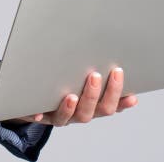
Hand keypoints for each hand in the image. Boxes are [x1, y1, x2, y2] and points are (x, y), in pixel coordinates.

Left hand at [3, 67, 137, 126]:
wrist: (35, 97)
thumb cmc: (66, 81)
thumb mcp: (82, 73)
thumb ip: (95, 67)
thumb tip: (116, 46)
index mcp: (92, 105)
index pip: (110, 105)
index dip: (119, 98)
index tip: (128, 90)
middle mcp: (78, 113)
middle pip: (92, 111)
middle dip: (95, 94)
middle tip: (96, 75)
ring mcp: (59, 115)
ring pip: (69, 117)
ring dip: (71, 107)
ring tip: (72, 95)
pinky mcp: (38, 114)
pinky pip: (38, 117)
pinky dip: (38, 115)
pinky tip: (37, 112)